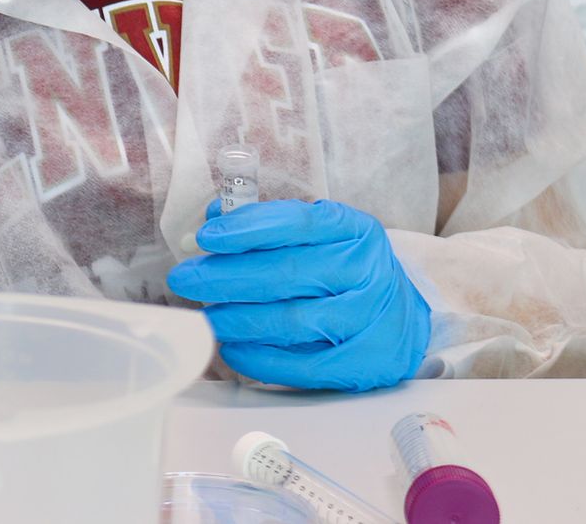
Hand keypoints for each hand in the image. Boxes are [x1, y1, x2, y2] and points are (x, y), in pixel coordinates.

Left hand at [167, 198, 430, 390]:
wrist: (400, 314)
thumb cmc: (342, 269)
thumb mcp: (317, 235)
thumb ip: (265, 225)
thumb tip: (209, 221)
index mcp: (353, 229)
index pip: (295, 223)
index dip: (246, 229)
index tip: (206, 237)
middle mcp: (367, 271)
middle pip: (286, 273)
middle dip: (226, 276)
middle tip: (185, 279)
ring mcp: (370, 319)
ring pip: (292, 320)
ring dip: (238, 319)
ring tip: (205, 316)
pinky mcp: (367, 362)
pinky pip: (304, 364)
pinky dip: (261, 359)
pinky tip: (232, 349)